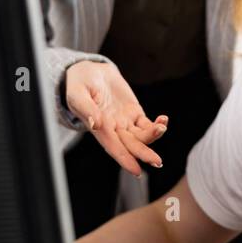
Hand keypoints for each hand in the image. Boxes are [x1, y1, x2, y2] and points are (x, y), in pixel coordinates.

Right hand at [65, 60, 168, 176]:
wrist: (89, 72)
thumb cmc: (79, 85)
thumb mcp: (78, 94)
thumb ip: (87, 109)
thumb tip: (95, 124)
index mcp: (99, 128)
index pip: (113, 147)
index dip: (124, 159)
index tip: (136, 171)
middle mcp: (113, 129)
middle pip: (131, 145)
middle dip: (144, 153)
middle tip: (157, 161)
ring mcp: (125, 121)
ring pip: (141, 136)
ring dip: (153, 135)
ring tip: (162, 127)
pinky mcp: (134, 112)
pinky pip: (147, 123)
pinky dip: (157, 124)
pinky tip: (163, 121)